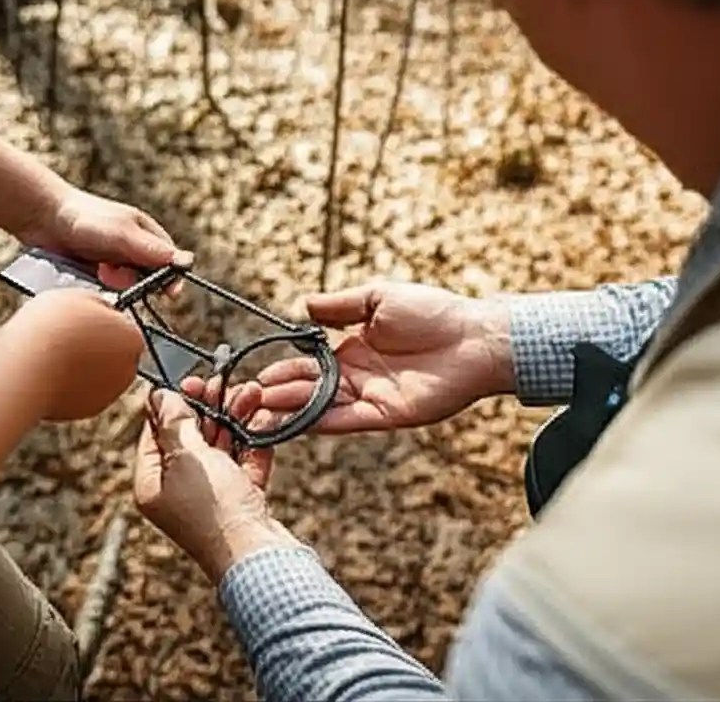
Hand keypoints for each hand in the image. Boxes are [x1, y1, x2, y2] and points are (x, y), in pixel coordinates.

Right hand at [7, 288, 143, 420]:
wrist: (27, 367)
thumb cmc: (51, 326)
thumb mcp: (79, 296)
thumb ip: (99, 305)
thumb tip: (101, 310)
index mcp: (133, 340)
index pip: (123, 328)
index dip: (101, 322)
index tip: (81, 319)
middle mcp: (128, 370)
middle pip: (114, 354)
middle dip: (96, 347)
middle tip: (67, 336)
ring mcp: (108, 393)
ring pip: (97, 375)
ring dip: (82, 367)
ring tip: (53, 354)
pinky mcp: (86, 410)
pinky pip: (80, 392)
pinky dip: (69, 385)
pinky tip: (50, 373)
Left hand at [20, 186, 192, 290]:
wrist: (42, 218)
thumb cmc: (85, 218)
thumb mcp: (122, 234)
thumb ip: (152, 250)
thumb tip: (187, 262)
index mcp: (150, 236)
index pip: (172, 265)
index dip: (170, 280)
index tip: (166, 293)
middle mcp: (137, 250)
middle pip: (151, 280)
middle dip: (138, 283)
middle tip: (116, 274)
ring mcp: (118, 263)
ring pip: (130, 288)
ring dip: (117, 285)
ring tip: (100, 271)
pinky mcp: (99, 274)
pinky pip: (109, 291)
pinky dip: (102, 288)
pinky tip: (91, 276)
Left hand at [134, 386, 299, 583]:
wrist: (258, 554)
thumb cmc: (214, 511)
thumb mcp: (187, 457)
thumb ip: (174, 423)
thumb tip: (160, 396)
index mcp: (153, 485)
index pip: (154, 434)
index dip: (171, 405)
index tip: (188, 380)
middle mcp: (179, 491)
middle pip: (190, 438)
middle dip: (209, 407)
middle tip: (222, 383)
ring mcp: (212, 496)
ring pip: (221, 446)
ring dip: (236, 418)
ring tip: (251, 393)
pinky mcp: (242, 500)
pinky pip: (246, 462)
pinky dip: (255, 440)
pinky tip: (265, 418)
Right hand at [256, 281, 514, 433]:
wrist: (474, 337)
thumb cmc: (434, 312)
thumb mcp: (378, 298)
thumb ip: (340, 305)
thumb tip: (303, 304)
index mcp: (352, 349)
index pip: (306, 365)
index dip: (281, 370)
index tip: (254, 374)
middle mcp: (356, 377)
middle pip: (307, 389)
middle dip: (276, 393)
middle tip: (246, 398)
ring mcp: (369, 398)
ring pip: (320, 407)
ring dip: (290, 408)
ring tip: (259, 409)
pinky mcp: (385, 415)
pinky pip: (345, 420)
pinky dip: (319, 422)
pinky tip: (294, 422)